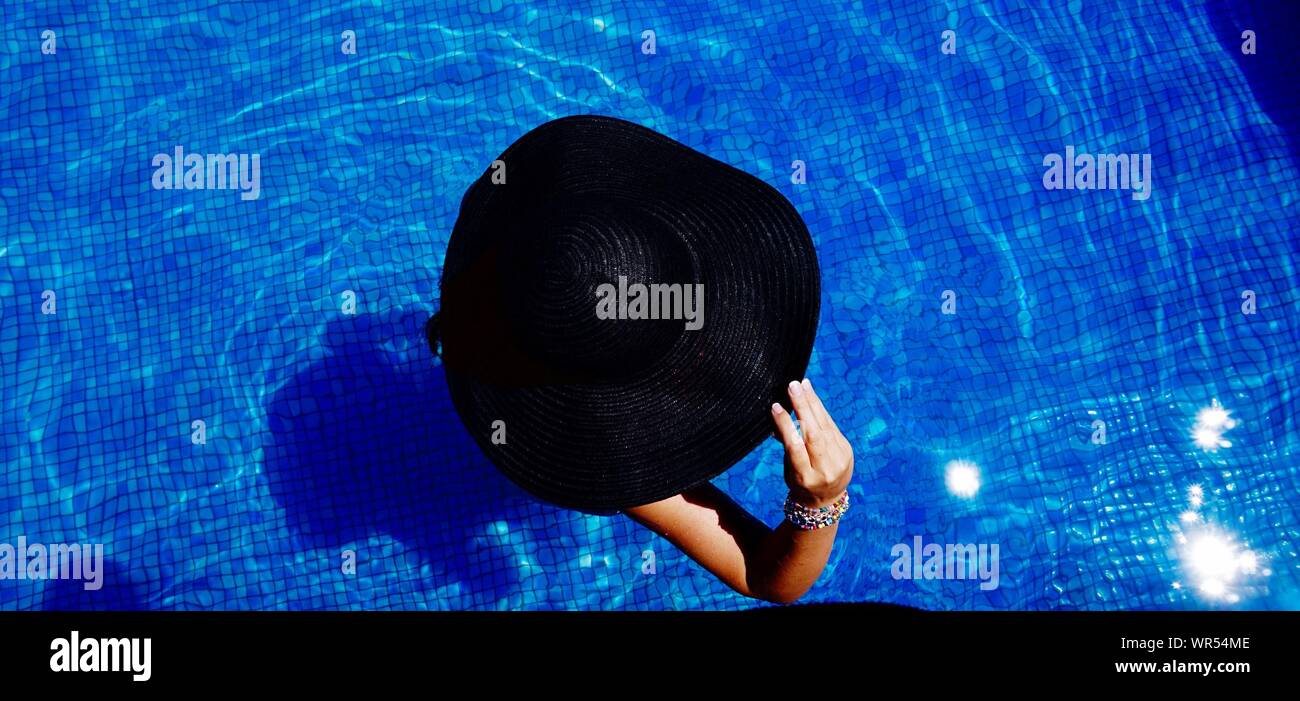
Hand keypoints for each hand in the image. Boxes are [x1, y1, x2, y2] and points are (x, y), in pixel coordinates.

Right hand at [771, 378, 853, 508]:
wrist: (827, 500)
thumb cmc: (800, 483)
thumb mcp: (790, 471)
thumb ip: (787, 445)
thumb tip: (780, 415)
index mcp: (806, 477)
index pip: (795, 447)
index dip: (786, 426)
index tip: (776, 407)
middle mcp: (825, 469)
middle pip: (813, 433)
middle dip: (803, 407)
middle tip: (793, 386)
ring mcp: (839, 459)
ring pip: (825, 426)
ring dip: (813, 402)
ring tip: (803, 385)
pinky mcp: (846, 450)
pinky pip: (831, 426)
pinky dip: (821, 410)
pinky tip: (812, 396)